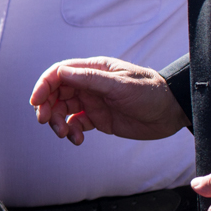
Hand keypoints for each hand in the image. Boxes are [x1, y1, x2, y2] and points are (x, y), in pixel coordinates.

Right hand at [29, 56, 189, 144]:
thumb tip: (61, 72)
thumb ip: (90, 79)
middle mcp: (89, 85)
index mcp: (93, 70)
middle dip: (48, 107)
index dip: (44, 86)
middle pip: (57, 93)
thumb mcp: (120, 85)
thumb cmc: (150, 92)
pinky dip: (72, 132)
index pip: (59, 74)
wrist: (173, 112)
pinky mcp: (99, 119)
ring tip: (65, 134)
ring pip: (64, 110)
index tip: (37, 101)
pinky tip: (78, 140)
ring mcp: (93, 102)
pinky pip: (76, 124)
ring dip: (59, 122)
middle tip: (48, 122)